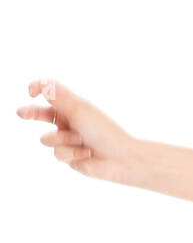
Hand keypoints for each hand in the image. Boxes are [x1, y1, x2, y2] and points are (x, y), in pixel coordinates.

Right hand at [16, 78, 140, 183]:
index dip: (39, 91)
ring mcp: (68, 139)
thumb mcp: (79, 111)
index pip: (51, 95)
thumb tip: (40, 84)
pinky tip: (86, 154)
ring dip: (64, 140)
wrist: (120, 158)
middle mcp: (69, 122)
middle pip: (41, 114)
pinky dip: (72, 153)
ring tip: (82, 140)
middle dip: (30, 113)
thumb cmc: (104, 131)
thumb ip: (58, 98)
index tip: (31, 92)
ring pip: (48, 139)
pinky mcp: (68, 156)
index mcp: (74, 107)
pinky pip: (58, 153)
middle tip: (21, 113)